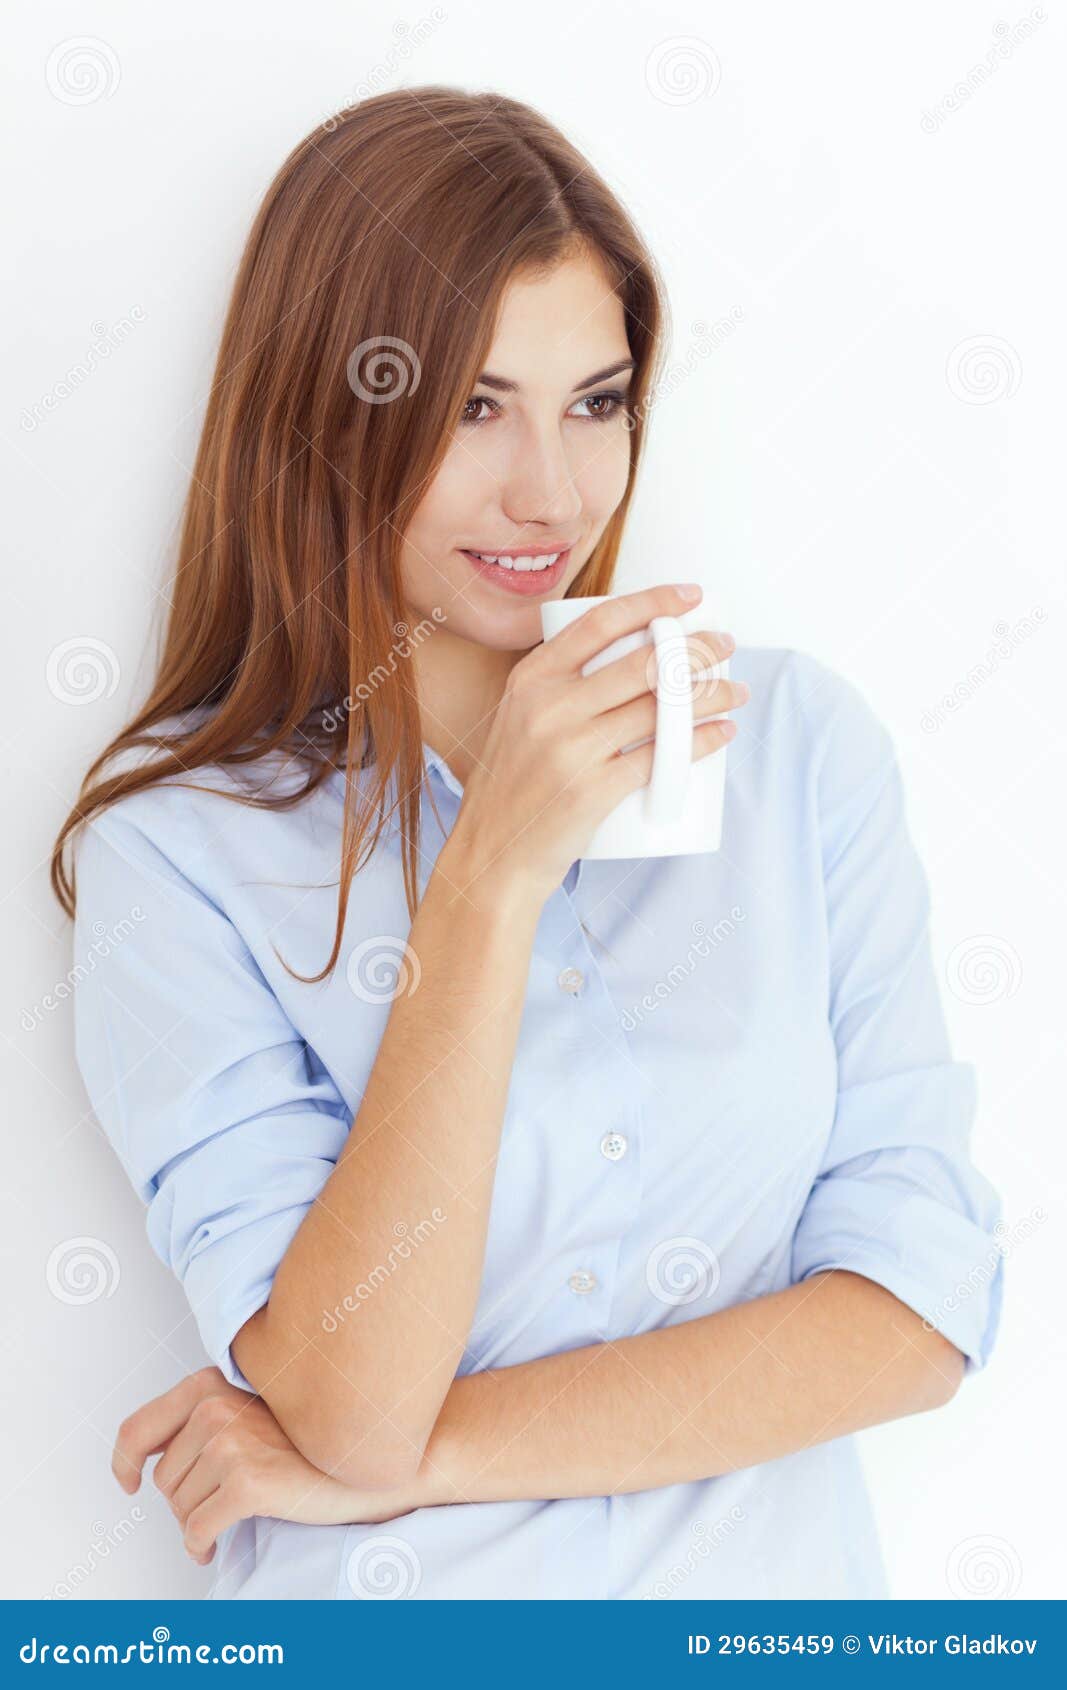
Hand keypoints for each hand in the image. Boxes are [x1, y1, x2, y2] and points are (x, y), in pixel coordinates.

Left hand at [112, 1367, 422, 1565]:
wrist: (368, 1454)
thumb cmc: (311, 1437)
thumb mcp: (253, 1406)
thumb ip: (206, 1414)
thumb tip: (152, 1454)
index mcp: (212, 1382)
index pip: (138, 1427)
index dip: (123, 1462)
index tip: (128, 1481)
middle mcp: (216, 1407)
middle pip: (162, 1479)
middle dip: (183, 1501)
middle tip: (215, 1504)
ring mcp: (231, 1443)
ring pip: (179, 1507)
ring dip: (196, 1524)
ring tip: (225, 1521)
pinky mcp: (248, 1483)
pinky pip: (197, 1530)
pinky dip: (200, 1545)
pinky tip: (215, 1545)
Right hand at [438, 583, 747, 906]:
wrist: (493, 852)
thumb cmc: (514, 786)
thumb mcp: (520, 718)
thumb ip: (561, 687)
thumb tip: (635, 659)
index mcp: (532, 679)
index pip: (600, 623)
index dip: (652, 602)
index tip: (689, 597)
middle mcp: (549, 707)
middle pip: (642, 662)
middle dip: (697, 649)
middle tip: (724, 647)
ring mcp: (571, 749)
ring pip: (660, 708)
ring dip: (711, 695)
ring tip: (735, 693)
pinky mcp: (592, 790)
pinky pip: (661, 757)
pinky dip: (701, 741)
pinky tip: (722, 732)